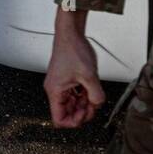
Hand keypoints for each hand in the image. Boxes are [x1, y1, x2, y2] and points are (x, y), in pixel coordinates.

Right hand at [44, 9, 104, 127]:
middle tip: (94, 103)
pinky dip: (83, 94)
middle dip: (82, 111)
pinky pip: (73, 94)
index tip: (85, 113)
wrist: (70, 32)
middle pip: (67, 113)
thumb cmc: (74, 49)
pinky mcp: (65, 79)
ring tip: (93, 94)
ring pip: (71, 104)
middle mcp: (55, 90)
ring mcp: (60, 84)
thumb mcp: (89, 75)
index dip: (74, 121)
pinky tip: (90, 88)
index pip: (59, 120)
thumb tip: (97, 105)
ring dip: (83, 103)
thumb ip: (96, 94)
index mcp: (55, 91)